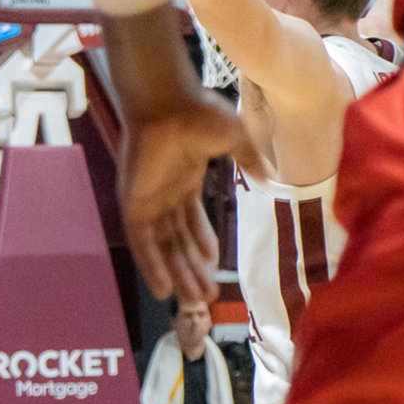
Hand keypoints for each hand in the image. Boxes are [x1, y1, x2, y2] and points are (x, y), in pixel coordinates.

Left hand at [117, 90, 260, 301]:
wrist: (168, 101)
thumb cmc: (198, 112)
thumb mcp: (235, 138)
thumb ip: (250, 159)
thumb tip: (270, 177)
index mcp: (184, 178)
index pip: (191, 221)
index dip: (203, 245)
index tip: (215, 266)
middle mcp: (164, 193)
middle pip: (178, 240)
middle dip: (193, 268)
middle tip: (207, 296)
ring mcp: (147, 199)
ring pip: (163, 247)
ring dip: (177, 274)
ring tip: (193, 301)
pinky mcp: (133, 203)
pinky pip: (141, 243)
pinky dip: (152, 266)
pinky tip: (164, 289)